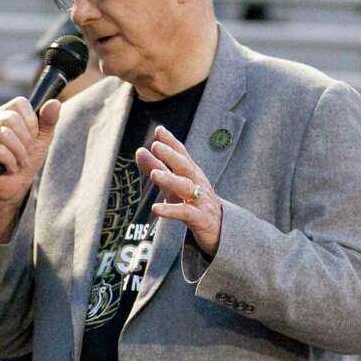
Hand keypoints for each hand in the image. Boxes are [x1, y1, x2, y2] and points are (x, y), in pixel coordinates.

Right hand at [0, 96, 61, 240]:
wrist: (15, 187)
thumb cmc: (26, 160)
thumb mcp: (42, 140)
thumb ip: (48, 121)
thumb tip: (55, 102)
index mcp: (4, 113)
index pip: (20, 103)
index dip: (32, 121)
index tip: (34, 137)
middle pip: (12, 118)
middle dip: (27, 140)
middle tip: (28, 154)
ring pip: (5, 134)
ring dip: (20, 153)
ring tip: (21, 162)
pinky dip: (10, 162)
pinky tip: (10, 168)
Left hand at [136, 125, 222, 256]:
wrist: (220, 231)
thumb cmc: (193, 204)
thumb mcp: (173, 186)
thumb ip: (157, 168)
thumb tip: (140, 151)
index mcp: (192, 174)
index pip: (182, 154)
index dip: (171, 141)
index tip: (159, 130)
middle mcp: (198, 183)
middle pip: (185, 166)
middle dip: (172, 155)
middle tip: (156, 146)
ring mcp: (200, 200)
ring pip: (186, 187)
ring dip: (170, 179)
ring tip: (154, 174)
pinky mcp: (201, 219)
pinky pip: (185, 212)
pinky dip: (170, 210)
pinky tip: (155, 209)